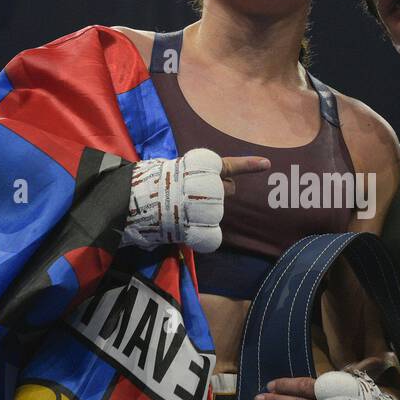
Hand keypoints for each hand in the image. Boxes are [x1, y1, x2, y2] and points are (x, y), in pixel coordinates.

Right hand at [122, 149, 268, 252]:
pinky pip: (213, 234)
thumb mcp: (169, 168)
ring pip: (219, 211)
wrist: (132, 204)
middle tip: (194, 196)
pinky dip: (203, 235)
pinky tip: (192, 233)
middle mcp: (210, 185)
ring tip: (183, 213)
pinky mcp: (203, 228)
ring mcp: (209, 207)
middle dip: (217, 192)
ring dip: (206, 213)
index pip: (229, 166)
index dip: (249, 165)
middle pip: (229, 189)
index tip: (267, 164)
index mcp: (200, 167)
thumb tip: (193, 180)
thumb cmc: (146, 184)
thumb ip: (188, 174)